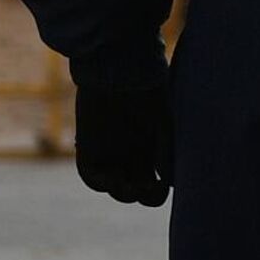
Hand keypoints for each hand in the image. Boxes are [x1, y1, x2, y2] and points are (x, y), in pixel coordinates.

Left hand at [74, 81, 172, 206]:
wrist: (121, 65)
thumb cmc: (150, 86)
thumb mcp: (166, 119)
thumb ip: (168, 150)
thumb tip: (171, 180)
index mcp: (154, 144)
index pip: (157, 180)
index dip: (161, 191)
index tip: (167, 186)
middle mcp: (132, 150)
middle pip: (136, 189)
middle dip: (143, 195)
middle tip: (148, 188)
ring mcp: (110, 150)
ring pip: (114, 186)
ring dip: (123, 193)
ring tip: (131, 185)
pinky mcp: (88, 146)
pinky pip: (92, 176)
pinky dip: (102, 182)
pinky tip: (114, 178)